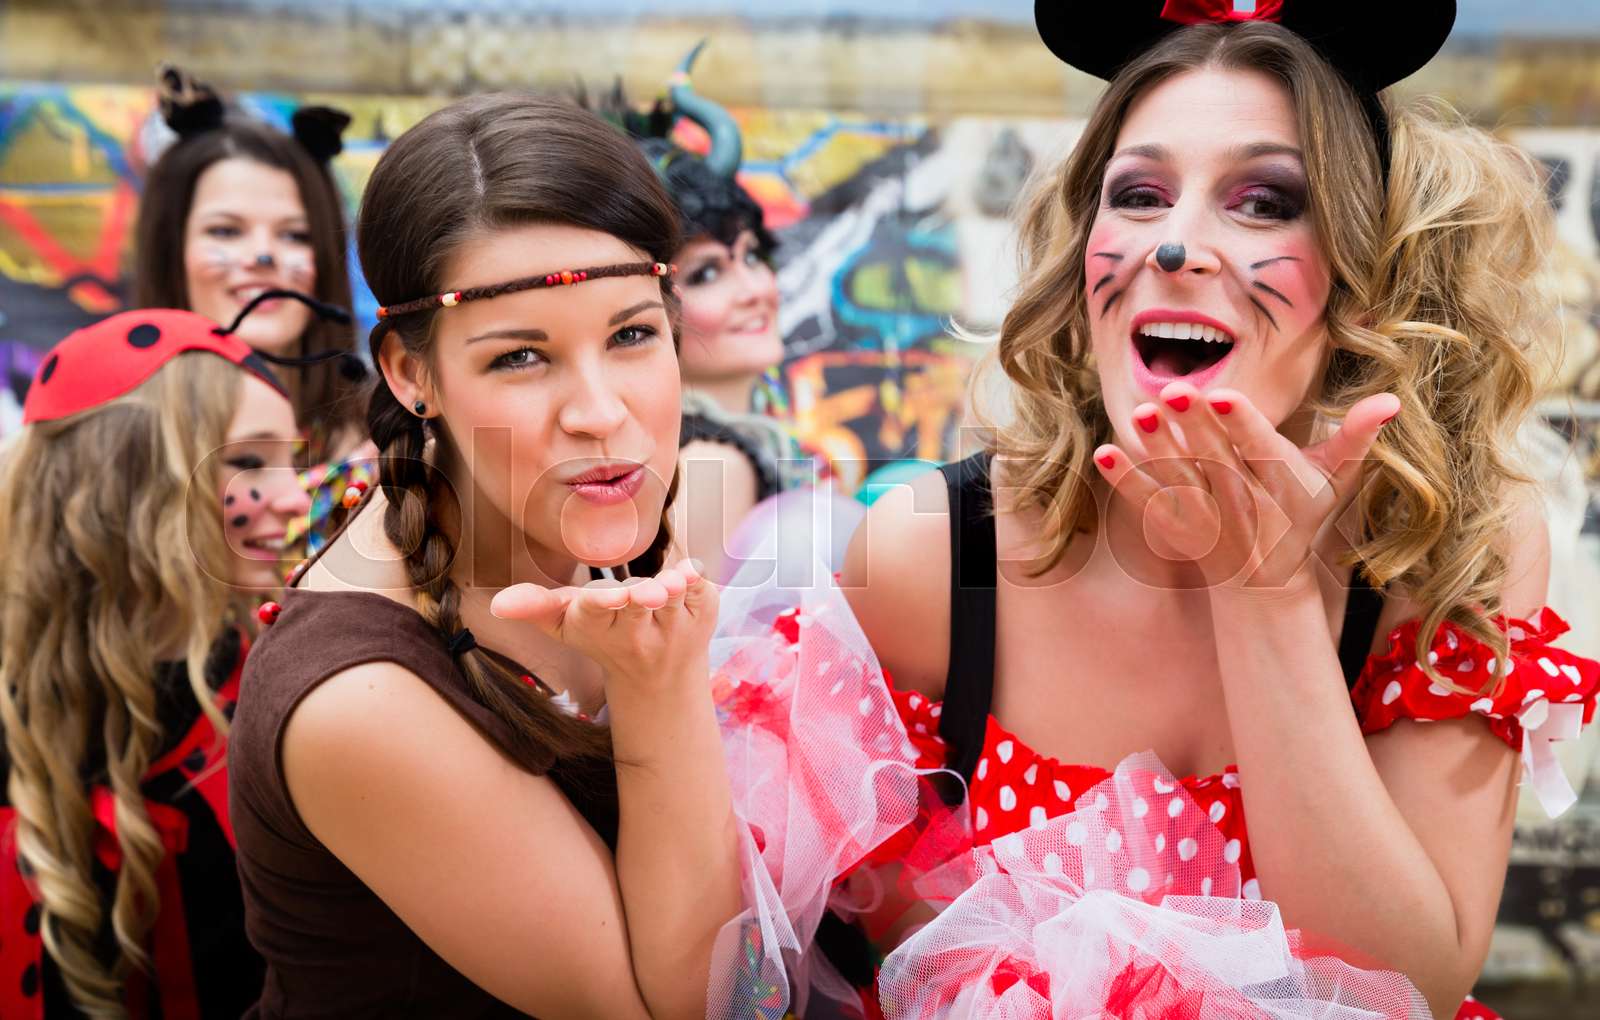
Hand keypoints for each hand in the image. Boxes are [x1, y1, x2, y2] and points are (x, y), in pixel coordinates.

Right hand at [489, 560, 718, 693]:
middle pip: (633, 609)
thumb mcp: (565, 625)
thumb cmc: (602, 636)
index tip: (606, 596)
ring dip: (670, 592)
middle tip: (645, 592)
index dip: (599, 604)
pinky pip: (702, 595)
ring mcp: (670, 627)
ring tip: (670, 585)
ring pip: (670, 605)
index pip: (593, 615)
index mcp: (597, 628)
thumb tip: (496, 604)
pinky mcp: (701, 615)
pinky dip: (699, 583)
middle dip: (636, 599)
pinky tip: (692, 573)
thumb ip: (534, 607)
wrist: (658, 679)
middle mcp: (634, 632)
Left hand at [1093, 382, 1397, 593]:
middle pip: (1215, 458)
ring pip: (1179, 478)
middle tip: (1173, 389)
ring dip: (1156, 449)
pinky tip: (1102, 452)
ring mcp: (1207, 516)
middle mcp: (1244, 501)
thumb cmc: (1303, 516)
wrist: (1265, 579)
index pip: (1262, 451)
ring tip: (1137, 413)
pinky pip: (1148, 501)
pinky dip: (1126, 480)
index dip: (1244, 426)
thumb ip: (1356, 438)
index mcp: (1281, 485)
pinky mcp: (1177, 526)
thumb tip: (1392, 401)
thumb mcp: (1334, 481)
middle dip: (1194, 426)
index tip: (1225, 397)